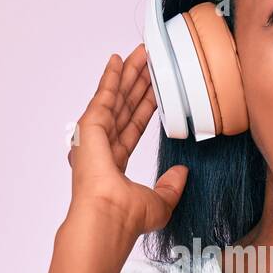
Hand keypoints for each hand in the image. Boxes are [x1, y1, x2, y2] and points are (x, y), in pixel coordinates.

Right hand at [67, 44, 187, 237]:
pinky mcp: (90, 128)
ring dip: (127, 75)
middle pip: (124, 107)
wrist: (108, 218)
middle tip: (149, 62)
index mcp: (114, 164)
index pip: (134, 127)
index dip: (145, 107)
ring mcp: (94, 137)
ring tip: (139, 54)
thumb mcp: (160, 202)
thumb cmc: (126, 217)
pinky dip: (110, 78)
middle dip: (137, 84)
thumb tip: (182, 172)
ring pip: (116, 98)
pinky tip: (117, 61)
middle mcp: (102, 148)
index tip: (154, 91)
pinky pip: (104, 96)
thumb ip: (171, 187)